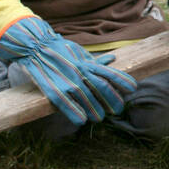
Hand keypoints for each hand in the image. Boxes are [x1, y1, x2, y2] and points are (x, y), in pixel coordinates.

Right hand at [0, 16, 136, 125]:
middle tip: (117, 110)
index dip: (123, 81)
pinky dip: (76, 115)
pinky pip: (68, 106)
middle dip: (113, 102)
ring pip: (88, 101)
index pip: (111, 73)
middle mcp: (81, 72)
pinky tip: (81, 121)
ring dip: (96, 112)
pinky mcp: (55, 90)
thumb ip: (94, 60)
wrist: (35, 46)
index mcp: (87, 63)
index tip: (133, 88)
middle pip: (103, 90)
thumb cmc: (59, 50)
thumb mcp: (79, 52)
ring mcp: (68, 82)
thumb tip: (112, 60)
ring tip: (99, 117)